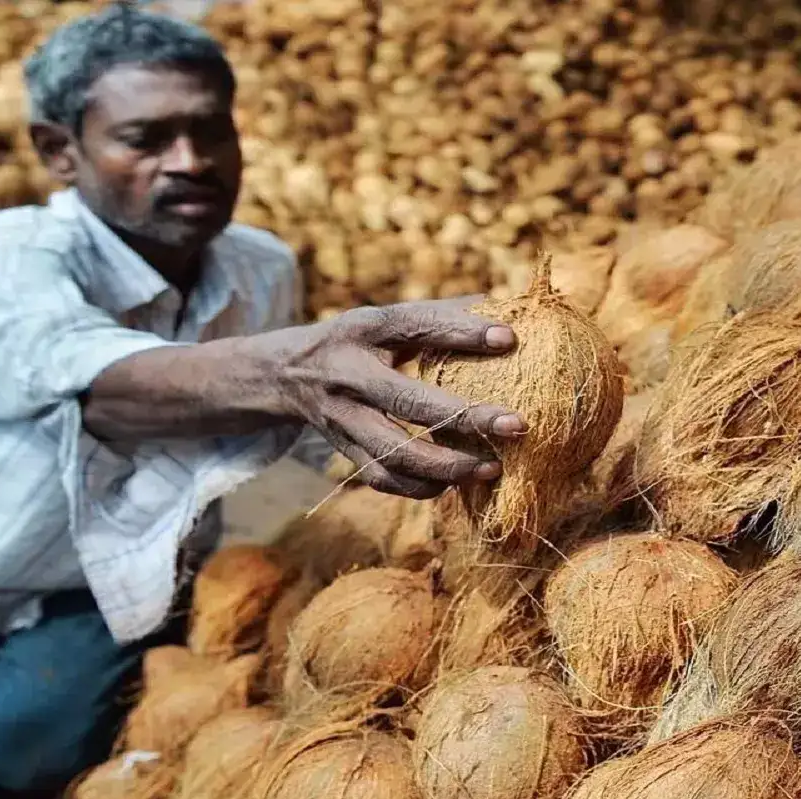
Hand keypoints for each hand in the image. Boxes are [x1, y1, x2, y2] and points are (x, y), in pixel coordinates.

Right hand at [267, 298, 525, 498]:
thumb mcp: (385, 319)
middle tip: (517, 424)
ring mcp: (342, 417)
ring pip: (393, 452)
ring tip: (492, 468)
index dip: (462, 332)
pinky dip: (420, 488)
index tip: (509, 338)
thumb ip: (438, 315)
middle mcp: (349, 374)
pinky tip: (454, 484)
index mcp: (364, 330)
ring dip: (447, 466)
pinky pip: (382, 478)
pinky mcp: (342, 450)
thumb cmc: (357, 342)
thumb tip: (504, 308)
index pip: (416, 326)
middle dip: (464, 416)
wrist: (283, 374)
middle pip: (406, 401)